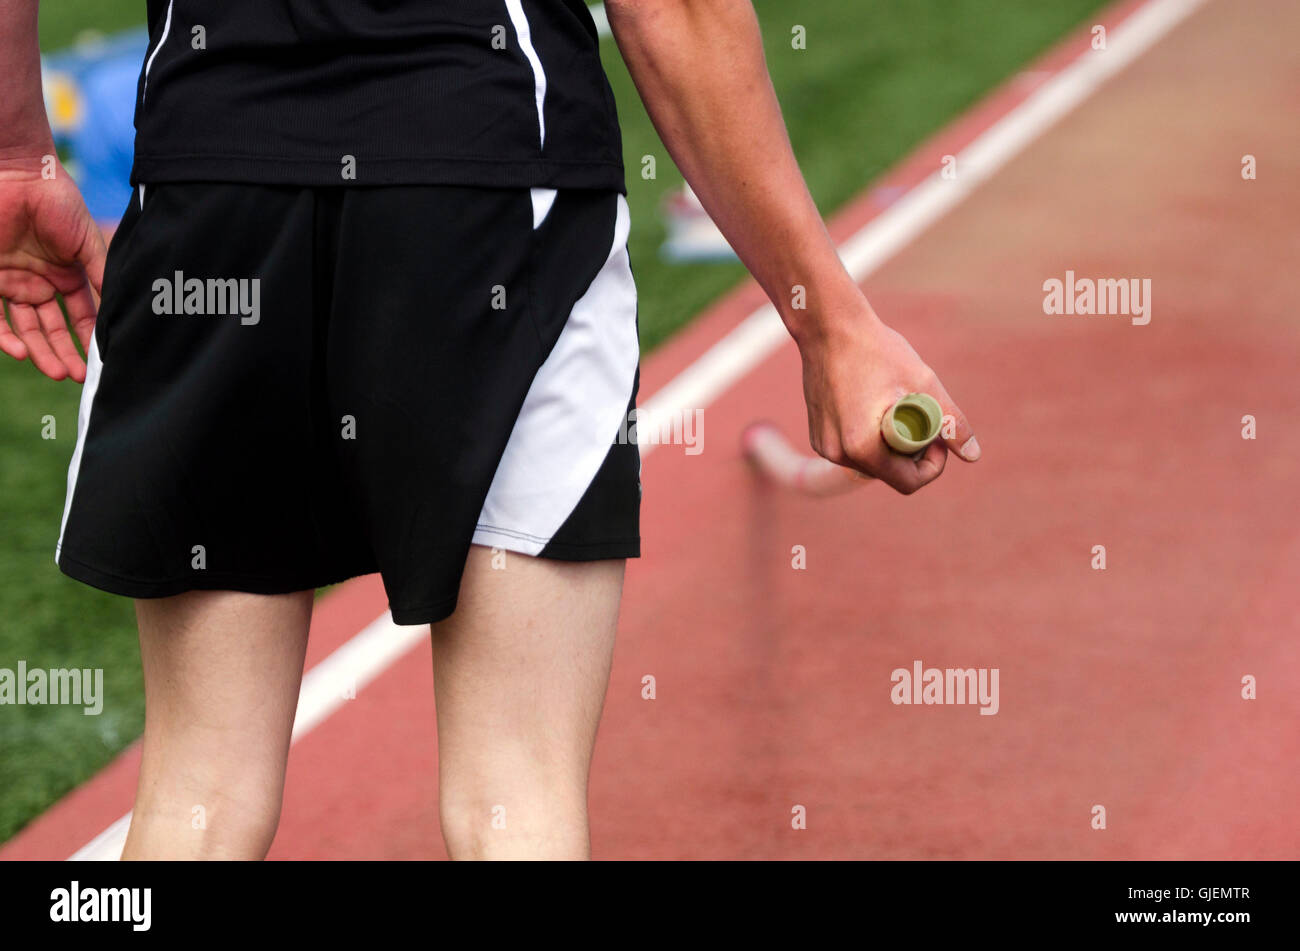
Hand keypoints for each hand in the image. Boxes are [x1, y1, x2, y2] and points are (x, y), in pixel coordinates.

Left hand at [0, 158, 106, 381]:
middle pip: (50, 328)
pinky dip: (4, 337)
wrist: (17, 174)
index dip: (88, 339)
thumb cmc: (57, 203)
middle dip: (63, 353)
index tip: (98, 362)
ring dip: (38, 352)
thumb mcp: (88, 243)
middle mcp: (38, 282)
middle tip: (75, 376)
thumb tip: (123, 311)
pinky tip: (20, 352)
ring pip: (23, 328)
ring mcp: (10, 281)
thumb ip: (102, 277)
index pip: (80, 316)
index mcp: (65, 275)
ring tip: (55, 371)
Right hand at [797, 298, 978, 494]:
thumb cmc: (877, 351)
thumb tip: (974, 455)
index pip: (908, 482)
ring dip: (890, 447)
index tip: (937, 437)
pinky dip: (870, 439)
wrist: (828, 327)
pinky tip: (874, 408)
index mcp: (863, 447)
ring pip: (871, 464)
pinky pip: (853, 451)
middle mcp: (838, 454)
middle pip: (890, 474)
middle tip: (920, 418)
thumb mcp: (922, 384)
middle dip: (912, 454)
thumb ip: (949, 423)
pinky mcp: (818, 436)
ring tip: (895, 409)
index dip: (933, 465)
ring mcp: (824, 447)